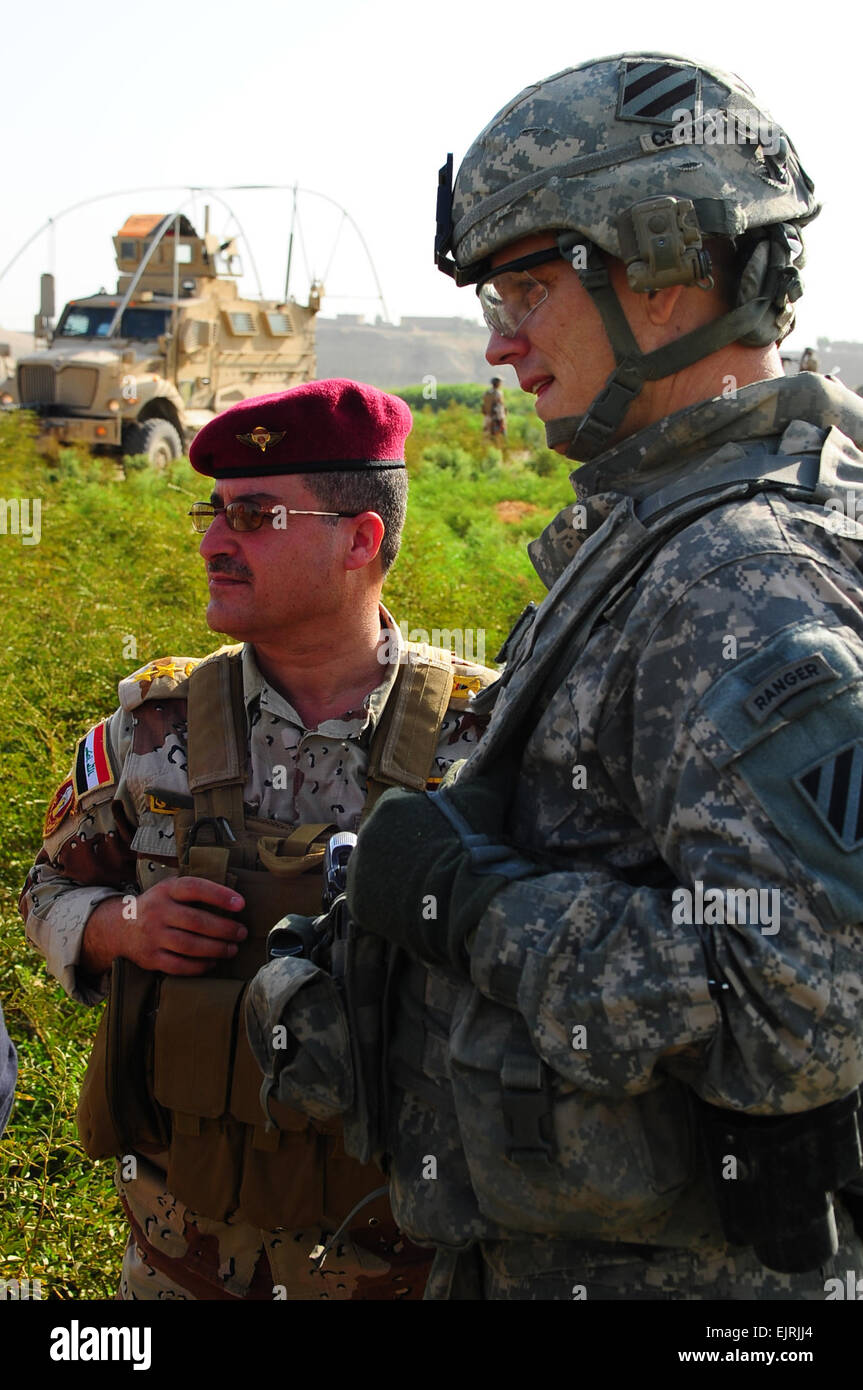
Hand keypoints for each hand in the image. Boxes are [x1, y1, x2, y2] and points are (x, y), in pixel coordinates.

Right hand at [82, 877, 246, 975]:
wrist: (119, 927)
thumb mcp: (170, 889)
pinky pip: (179, 965)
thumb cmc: (158, 906)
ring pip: (189, 945)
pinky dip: (200, 966)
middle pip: (196, 921)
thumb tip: (234, 900)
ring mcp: (153, 936)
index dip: (219, 895)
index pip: (195, 888)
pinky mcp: (150, 958)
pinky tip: (213, 962)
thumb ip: (194, 891)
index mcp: (166, 890)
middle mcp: (157, 912)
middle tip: (242, 933)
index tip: (241, 903)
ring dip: (216, 949)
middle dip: (224, 929)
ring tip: (232, 949)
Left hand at [346, 772, 536, 971]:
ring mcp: (359, 869)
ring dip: (396, 878)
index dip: (423, 826)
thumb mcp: (484, 800)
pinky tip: (411, 908)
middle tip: (435, 867)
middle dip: (407, 851)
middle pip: (388, 841)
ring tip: (425, 892)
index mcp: (390, 805)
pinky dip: (386, 906)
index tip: (441, 840)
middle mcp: (367, 832)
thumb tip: (507, 754)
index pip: (402, 810)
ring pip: (378, 871)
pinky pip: (371, 900)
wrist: (462, 894)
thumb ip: (489, 775)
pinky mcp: (358, 901)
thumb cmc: (472, 844)